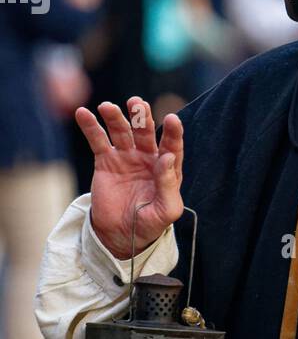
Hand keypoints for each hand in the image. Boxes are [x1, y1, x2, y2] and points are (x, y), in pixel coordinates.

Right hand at [75, 96, 183, 259]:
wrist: (121, 235)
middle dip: (141, 117)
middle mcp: (147, 157)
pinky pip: (98, 140)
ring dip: (115, 117)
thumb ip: (169, 185)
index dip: (173, 133)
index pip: (172, 146)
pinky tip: (83, 113)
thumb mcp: (167, 209)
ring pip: (121, 131)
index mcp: (167, 168)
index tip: (172, 119)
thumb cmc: (150, 223)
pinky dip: (90, 126)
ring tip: (107, 107)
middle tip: (137, 103)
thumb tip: (167, 157)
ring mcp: (126, 157)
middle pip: (145, 131)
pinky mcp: (105, 161)